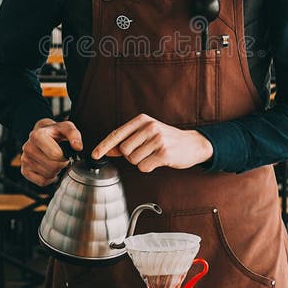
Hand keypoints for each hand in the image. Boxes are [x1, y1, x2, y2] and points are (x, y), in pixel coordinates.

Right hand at [21, 118, 82, 186]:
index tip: (65, 151)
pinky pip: (42, 182)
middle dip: (61, 163)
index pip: (54, 155)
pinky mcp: (24, 171)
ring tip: (54, 160)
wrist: (43, 134)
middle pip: (52, 166)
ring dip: (56, 170)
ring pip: (47, 175)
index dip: (64, 156)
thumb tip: (77, 147)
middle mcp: (28, 148)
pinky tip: (49, 168)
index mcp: (36, 136)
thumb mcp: (66, 128)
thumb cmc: (56, 132)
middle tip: (61, 157)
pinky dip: (49, 178)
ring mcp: (24, 160)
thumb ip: (74, 134)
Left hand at [91, 114, 212, 172]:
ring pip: (133, 160)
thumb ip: (125, 141)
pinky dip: (148, 167)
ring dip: (141, 162)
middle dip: (131, 156)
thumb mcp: (145, 134)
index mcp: (142, 120)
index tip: (94, 154)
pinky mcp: (164, 153)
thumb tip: (105, 150)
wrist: (192, 143)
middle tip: (145, 152)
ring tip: (153, 155)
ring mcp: (157, 139)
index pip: (117, 133)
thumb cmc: (166, 139)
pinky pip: (144, 167)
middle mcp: (149, 127)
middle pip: (124, 150)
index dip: (104, 145)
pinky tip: (158, 161)